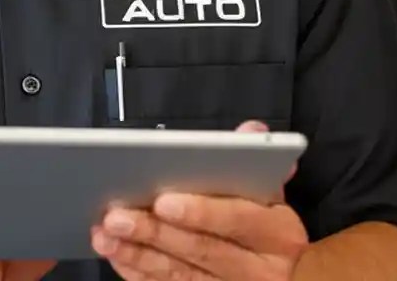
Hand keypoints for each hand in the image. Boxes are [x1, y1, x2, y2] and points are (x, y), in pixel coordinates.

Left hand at [90, 121, 308, 279]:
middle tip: (116, 216)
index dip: (201, 212)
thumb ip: (253, 161)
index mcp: (277, 233)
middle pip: (202, 249)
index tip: (163, 202)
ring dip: (138, 253)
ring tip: (104, 235)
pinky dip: (139, 272)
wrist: (292, 279)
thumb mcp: (270, 193)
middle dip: (155, 232)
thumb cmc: (267, 226)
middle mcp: (259, 269)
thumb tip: (251, 130)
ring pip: (180, 273)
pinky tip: (116, 255)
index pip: (239, 220)